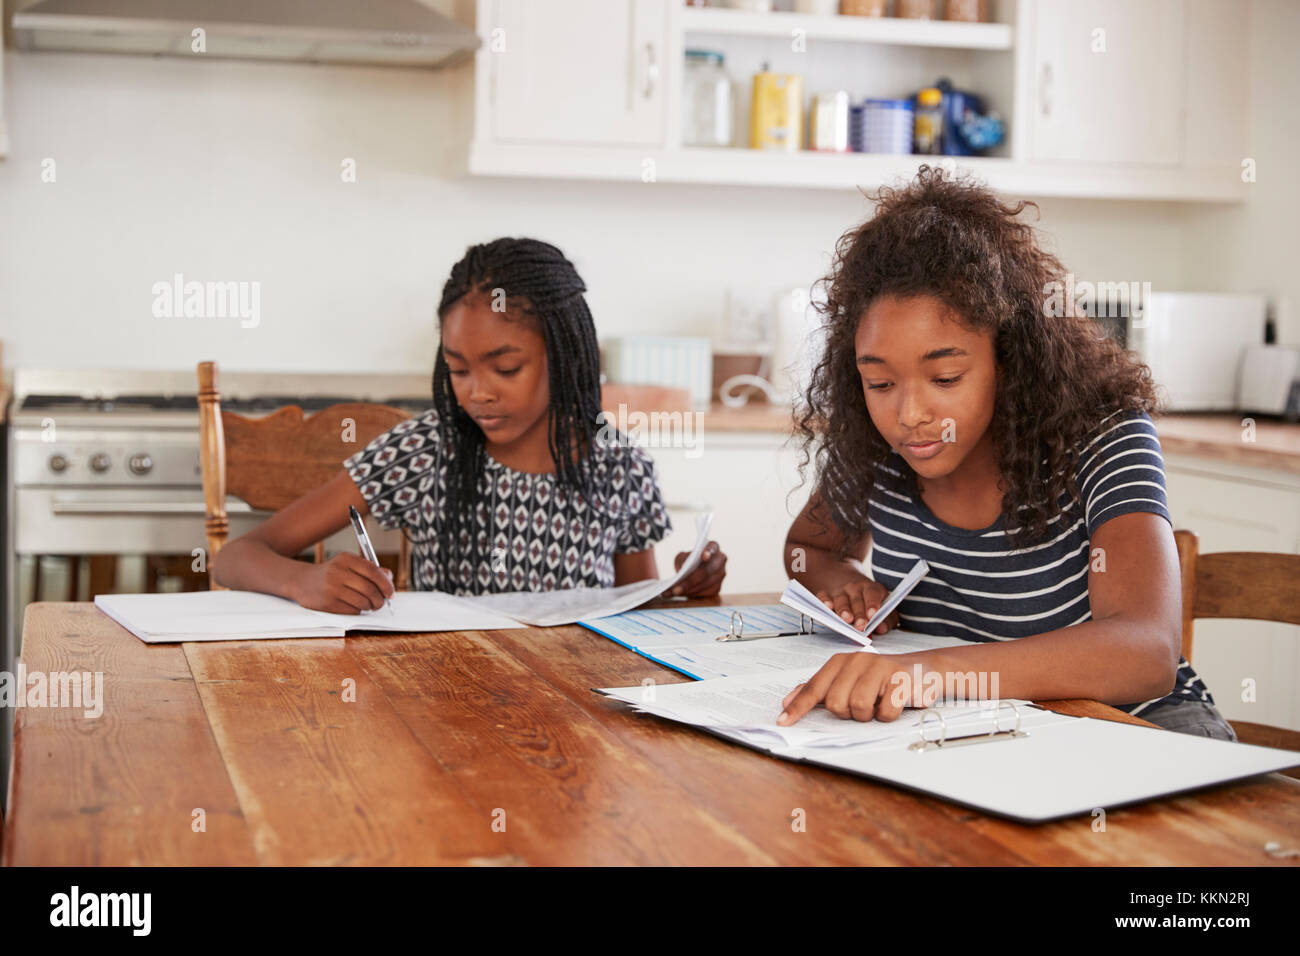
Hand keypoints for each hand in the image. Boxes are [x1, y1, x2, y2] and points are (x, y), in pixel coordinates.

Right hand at [293, 553, 393, 613]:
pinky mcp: (327, 603)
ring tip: (369, 605)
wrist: (302, 581)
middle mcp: (338, 572)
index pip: (373, 571)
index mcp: (346, 559)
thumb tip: (389, 578)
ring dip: (370, 606)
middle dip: (380, 599)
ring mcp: (331, 588)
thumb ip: (370, 569)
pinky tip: (355, 606)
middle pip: (369, 589)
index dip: (386, 584)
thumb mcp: (348, 564)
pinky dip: (359, 610)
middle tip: (382, 602)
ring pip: (363, 602)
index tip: (391, 592)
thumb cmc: (332, 573)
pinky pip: (352, 610)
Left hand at [669, 541, 726, 597]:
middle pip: (708, 570)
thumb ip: (682, 560)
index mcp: (713, 547)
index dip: (709, 552)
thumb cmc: (687, 561)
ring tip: (676, 591)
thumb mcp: (682, 557)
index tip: (703, 556)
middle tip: (677, 587)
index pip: (713, 548)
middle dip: (692, 580)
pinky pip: (707, 592)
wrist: (691, 571)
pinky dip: (694, 594)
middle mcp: (720, 560)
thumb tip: (683, 568)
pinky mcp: (718, 587)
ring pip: (707, 583)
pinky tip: (683, 594)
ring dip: (691, 589)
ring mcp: (721, 574)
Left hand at [777, 651, 944, 725]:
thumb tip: (788, 701)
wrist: (923, 670)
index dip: (798, 707)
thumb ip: (820, 689)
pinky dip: (889, 715)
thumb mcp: (849, 679)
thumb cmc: (882, 679)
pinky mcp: (900, 679)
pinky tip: (895, 703)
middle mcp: (857, 661)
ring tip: (879, 703)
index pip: (814, 688)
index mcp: (840, 662)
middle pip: (836, 704)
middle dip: (848, 713)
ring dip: (870, 715)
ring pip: (859, 708)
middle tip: (863, 706)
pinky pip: (885, 713)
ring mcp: (879, 668)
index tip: (783, 722)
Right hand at [815, 578, 898, 633]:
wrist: (843, 577)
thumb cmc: (867, 598)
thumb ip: (886, 618)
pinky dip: (824, 601)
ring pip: (841, 600)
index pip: (873, 594)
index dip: (873, 604)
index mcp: (871, 589)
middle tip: (861, 625)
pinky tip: (827, 607)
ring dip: (844, 610)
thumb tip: (882, 629)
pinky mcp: (826, 593)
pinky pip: (824, 596)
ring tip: (847, 619)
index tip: (873, 614)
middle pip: (857, 601)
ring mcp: (839, 591)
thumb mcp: (882, 603)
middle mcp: (855, 588)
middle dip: (859, 613)